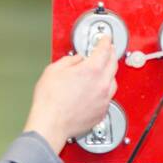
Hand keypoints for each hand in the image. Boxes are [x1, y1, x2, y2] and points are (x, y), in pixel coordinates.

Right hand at [24, 36, 118, 153]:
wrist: (51, 124)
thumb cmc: (50, 101)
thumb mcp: (54, 70)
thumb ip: (70, 61)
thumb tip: (77, 59)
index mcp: (91, 70)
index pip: (104, 50)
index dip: (105, 41)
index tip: (105, 38)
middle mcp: (102, 84)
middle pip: (113, 64)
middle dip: (110, 54)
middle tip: (107, 50)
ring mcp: (104, 99)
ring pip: (113, 81)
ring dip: (109, 73)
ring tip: (103, 70)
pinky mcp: (102, 111)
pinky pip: (108, 96)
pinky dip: (104, 89)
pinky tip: (97, 89)